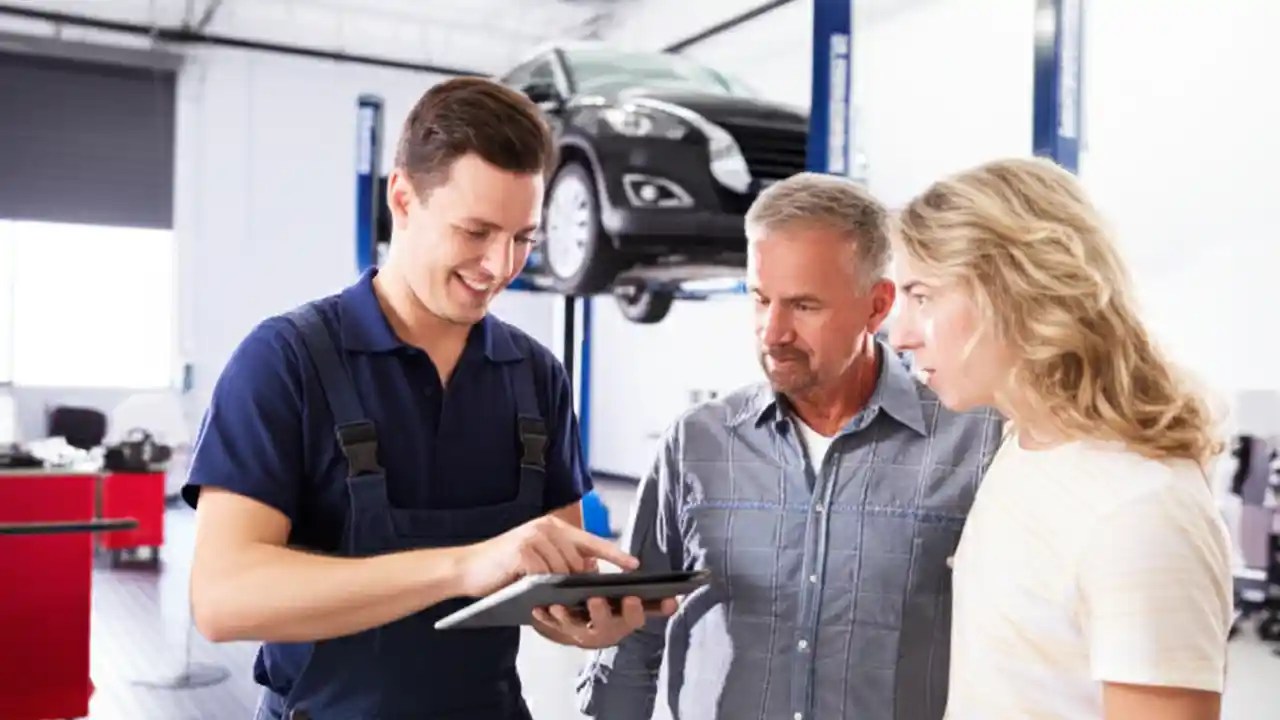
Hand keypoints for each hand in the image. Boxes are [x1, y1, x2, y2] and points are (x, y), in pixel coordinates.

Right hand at [455, 515, 638, 597]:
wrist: (467, 568)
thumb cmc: (505, 568)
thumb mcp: (537, 559)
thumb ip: (562, 560)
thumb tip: (590, 571)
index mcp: (553, 527)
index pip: (592, 540)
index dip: (614, 554)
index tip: (635, 565)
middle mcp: (546, 527)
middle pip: (579, 560)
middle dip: (579, 581)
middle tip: (574, 596)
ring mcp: (533, 537)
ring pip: (563, 570)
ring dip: (559, 587)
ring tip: (550, 595)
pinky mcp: (522, 552)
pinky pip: (544, 575)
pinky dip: (543, 587)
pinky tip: (535, 592)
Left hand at [532, 596, 679, 648]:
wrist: (589, 623)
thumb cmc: (615, 608)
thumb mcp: (634, 604)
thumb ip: (654, 603)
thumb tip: (674, 601)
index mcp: (626, 621)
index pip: (636, 619)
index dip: (636, 610)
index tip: (633, 598)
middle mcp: (606, 631)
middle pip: (605, 625)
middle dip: (601, 613)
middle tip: (595, 600)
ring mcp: (583, 632)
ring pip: (575, 628)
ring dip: (567, 618)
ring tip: (559, 605)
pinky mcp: (562, 631)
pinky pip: (552, 627)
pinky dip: (545, 618)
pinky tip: (538, 607)